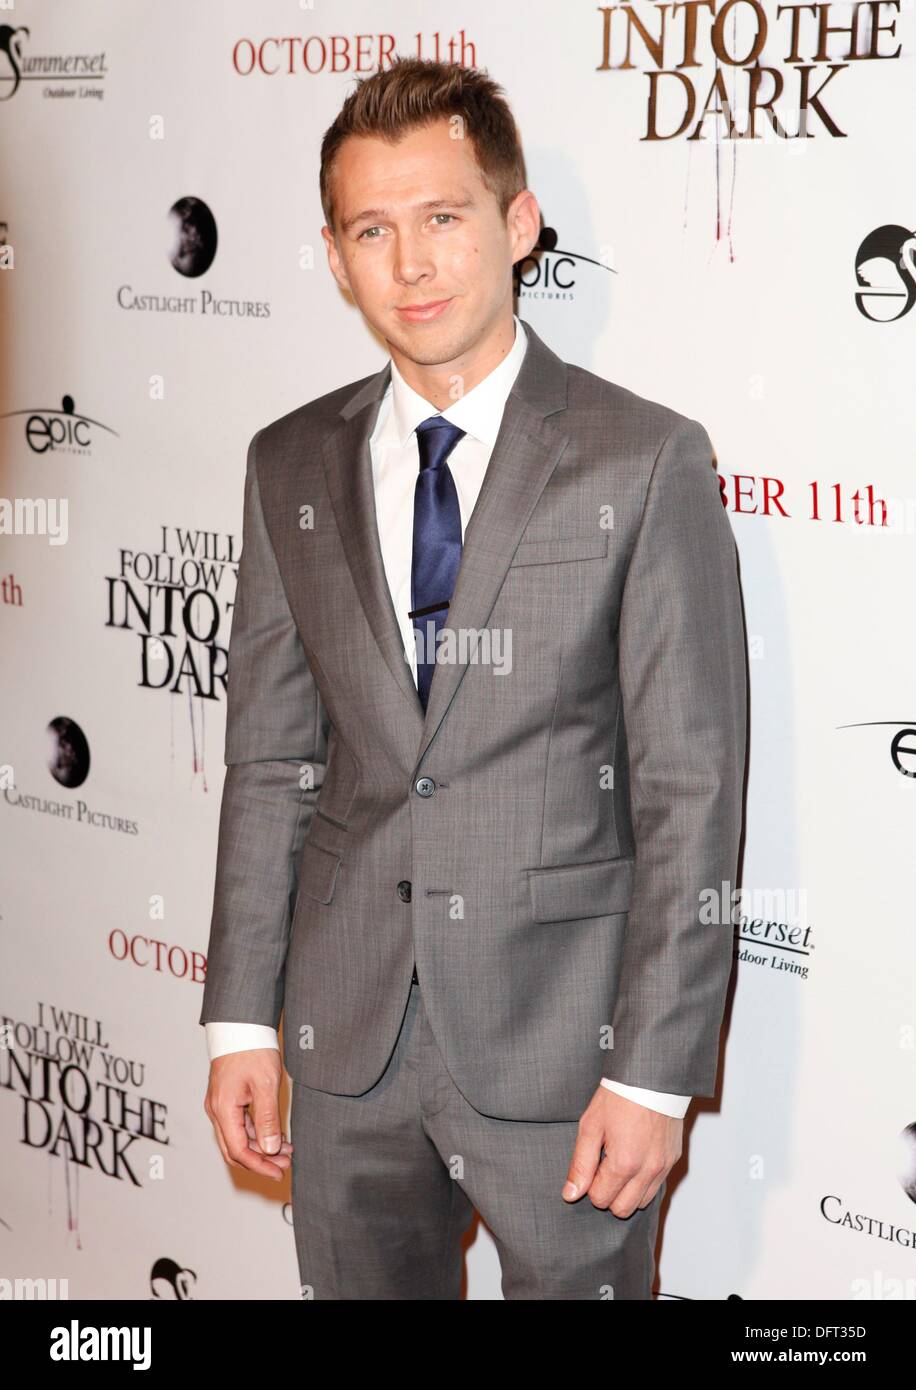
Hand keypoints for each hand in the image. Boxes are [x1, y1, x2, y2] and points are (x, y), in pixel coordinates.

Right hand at [204, 1048, 292, 1181]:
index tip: (279, 1171)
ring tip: (286, 1149)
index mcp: (223, 1109)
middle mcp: (217, 1110)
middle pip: (235, 1149)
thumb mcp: (265, 1085)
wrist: (241, 1026)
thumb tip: (271, 1148)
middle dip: (260, 1160)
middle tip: (285, 1163)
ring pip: (237, 1137)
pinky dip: (256, 1133)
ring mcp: (220, 1105)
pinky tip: (275, 1133)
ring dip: (260, 1147)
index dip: (259, 1165)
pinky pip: (238, 1125)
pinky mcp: (226, 1099)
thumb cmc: (252, 1050)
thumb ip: (267, 1119)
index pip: (238, 1151)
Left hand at [562, 1085, 682, 1216]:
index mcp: (624, 1163)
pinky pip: (656, 1186)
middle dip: (608, 1194)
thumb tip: (571, 1194)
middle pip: (622, 1209)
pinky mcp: (673, 1160)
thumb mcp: (591, 1126)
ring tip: (619, 1163)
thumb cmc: (620, 1096)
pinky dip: (643, 1182)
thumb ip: (581, 1164)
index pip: (600, 1199)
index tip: (591, 1165)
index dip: (590, 1185)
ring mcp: (663, 1166)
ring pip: (642, 1202)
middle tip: (603, 1167)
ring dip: (627, 1192)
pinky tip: (635, 1159)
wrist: (650, 1076)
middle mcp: (648, 1170)